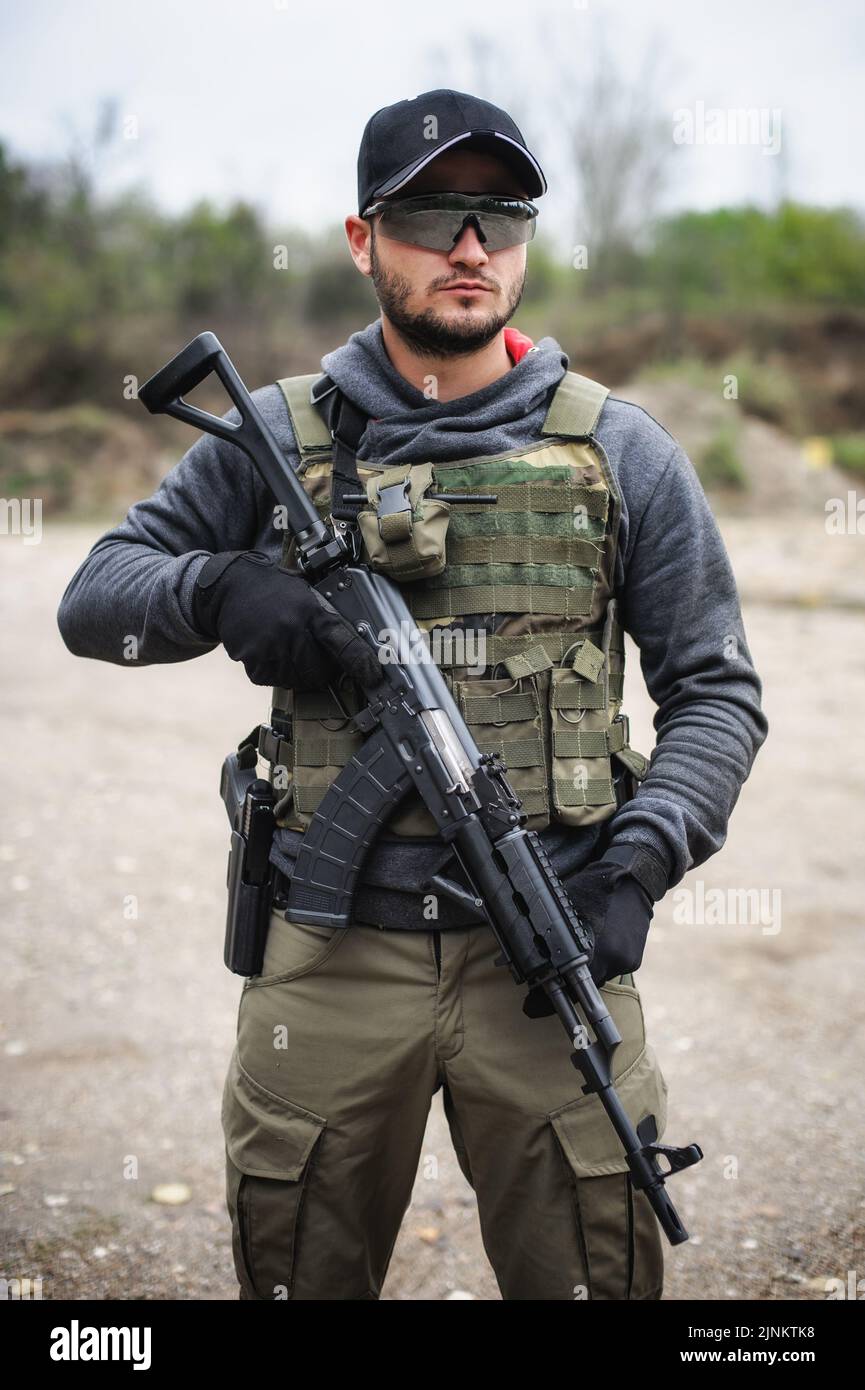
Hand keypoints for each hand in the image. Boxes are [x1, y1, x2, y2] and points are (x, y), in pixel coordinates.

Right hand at [191, 550, 384, 691]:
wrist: (230, 586)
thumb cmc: (274, 589)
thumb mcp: (306, 592)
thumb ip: (325, 617)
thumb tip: (355, 643)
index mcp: (310, 611)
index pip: (342, 641)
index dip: (360, 662)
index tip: (373, 676)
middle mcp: (291, 630)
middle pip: (319, 670)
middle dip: (322, 668)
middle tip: (312, 653)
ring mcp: (270, 647)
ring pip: (297, 679)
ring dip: (298, 672)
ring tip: (287, 648)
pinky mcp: (253, 660)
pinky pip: (274, 680)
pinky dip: (276, 672)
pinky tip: (270, 652)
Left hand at [522, 855, 654, 1016]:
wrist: (633, 879)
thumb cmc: (592, 887)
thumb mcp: (562, 907)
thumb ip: (548, 934)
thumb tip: (521, 954)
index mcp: (593, 948)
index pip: (566, 988)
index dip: (545, 1001)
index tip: (529, 1008)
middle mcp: (611, 960)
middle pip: (580, 989)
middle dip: (562, 988)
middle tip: (542, 986)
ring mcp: (625, 962)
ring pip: (595, 980)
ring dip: (581, 975)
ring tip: (571, 960)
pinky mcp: (633, 960)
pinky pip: (609, 970)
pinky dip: (597, 965)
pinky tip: (592, 948)